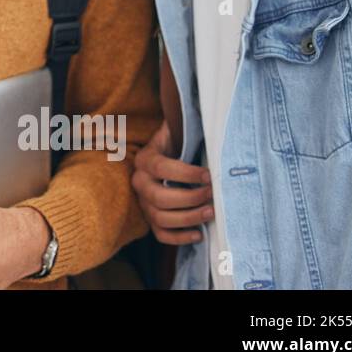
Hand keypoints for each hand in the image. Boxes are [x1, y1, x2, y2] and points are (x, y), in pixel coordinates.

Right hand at [131, 120, 213, 244]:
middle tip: (212, 196)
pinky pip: (161, 235)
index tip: (209, 176)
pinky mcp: (151, 219)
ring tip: (210, 212)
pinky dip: (180, 238)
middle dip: (190, 198)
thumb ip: (183, 124)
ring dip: (188, 218)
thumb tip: (203, 113)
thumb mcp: (177, 131)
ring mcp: (144, 203)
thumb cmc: (178, 144)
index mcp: (145, 159)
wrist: (167, 157)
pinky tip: (199, 234)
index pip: (161, 168)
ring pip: (160, 218)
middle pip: (159, 198)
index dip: (186, 174)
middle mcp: (139, 182)